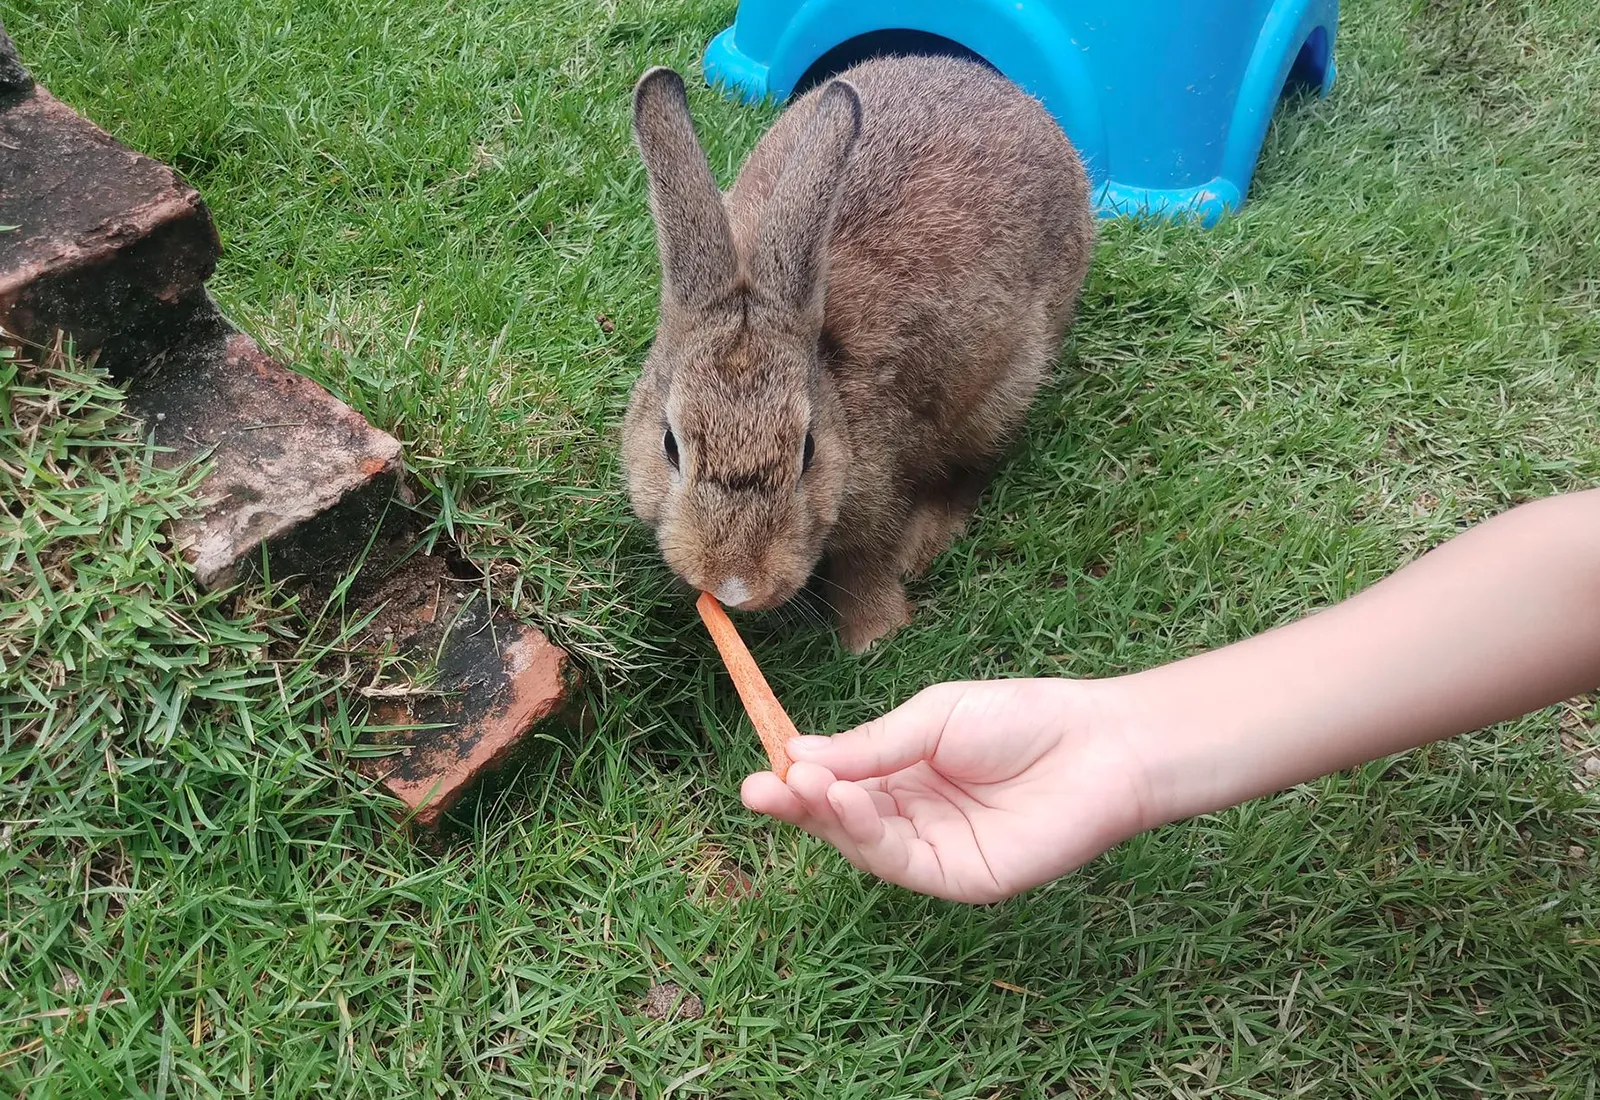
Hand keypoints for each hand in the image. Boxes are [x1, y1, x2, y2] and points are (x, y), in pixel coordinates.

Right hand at [741, 679, 1153, 902]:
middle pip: (842, 818)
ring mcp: (936, 850)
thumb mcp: (932, 718)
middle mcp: (915, 815)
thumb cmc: (1023, 718)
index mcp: (905, 772)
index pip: (840, 781)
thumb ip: (871, 744)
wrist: (1099, 743)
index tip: (762, 764)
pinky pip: (900, 862)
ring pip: (863, 843)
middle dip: (798, 804)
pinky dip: (866, 835)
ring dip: (826, 817)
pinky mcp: (960, 878)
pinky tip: (846, 802)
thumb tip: (797, 751)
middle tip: (755, 790)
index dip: (801, 776)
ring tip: (799, 786)